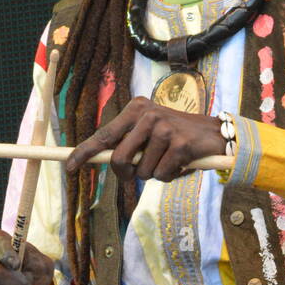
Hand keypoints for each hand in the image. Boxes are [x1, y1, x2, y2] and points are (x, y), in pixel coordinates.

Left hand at [65, 96, 225, 183]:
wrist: (215, 134)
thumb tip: (101, 160)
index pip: (104, 134)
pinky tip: (182, 164)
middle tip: (139, 173)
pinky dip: (171, 176)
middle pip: (120, 160)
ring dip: (155, 174)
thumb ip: (128, 143)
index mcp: (136, 108)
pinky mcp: (180, 144)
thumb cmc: (176, 136)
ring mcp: (164, 128)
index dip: (84, 153)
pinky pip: (162, 175)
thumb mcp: (149, 132)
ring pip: (142, 172)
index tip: (70, 167)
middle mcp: (148, 114)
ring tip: (169, 161)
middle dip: (126, 175)